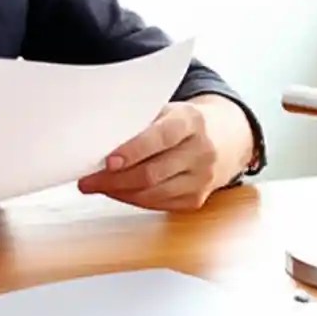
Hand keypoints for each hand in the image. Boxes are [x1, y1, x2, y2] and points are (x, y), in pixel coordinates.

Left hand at [77, 94, 254, 211]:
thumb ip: (140, 122)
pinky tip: (118, 191)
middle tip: (88, 180)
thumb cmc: (186, 123)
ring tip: (97, 185)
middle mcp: (201, 151)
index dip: (133, 150)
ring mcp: (202, 179)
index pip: (161, 137)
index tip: (107, 161)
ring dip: (119, 192)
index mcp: (191, 121)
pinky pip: (157, 204)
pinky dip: (133, 199)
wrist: (228, 139)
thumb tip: (98, 140)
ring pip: (152, 193)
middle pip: (152, 172)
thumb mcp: (168, 111)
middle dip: (114, 179)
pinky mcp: (197, 200)